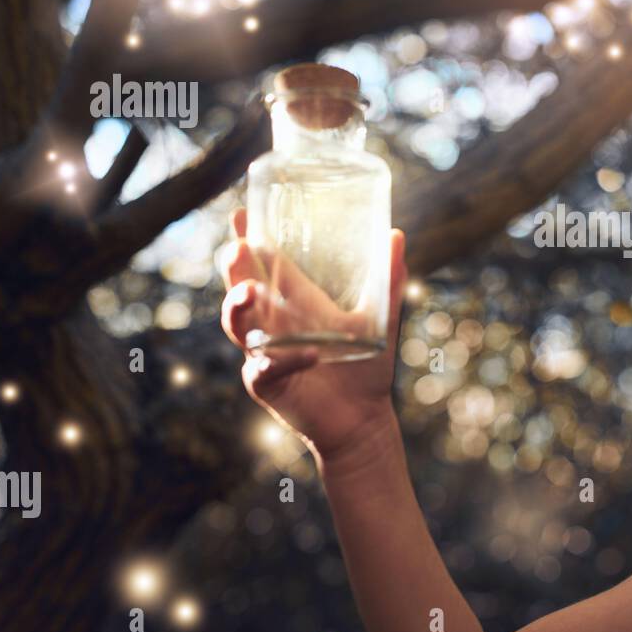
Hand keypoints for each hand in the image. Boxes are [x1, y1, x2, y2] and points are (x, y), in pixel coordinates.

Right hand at [219, 207, 407, 465]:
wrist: (364, 417)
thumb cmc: (366, 365)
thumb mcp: (380, 319)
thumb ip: (388, 280)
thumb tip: (397, 234)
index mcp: (294, 301)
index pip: (263, 263)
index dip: (250, 239)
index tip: (243, 213)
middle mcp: (273, 323)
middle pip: (240, 287)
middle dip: (235, 267)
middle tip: (239, 247)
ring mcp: (265, 352)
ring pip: (238, 326)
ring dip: (239, 308)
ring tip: (251, 292)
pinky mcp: (267, 384)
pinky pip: (266, 369)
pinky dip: (285, 360)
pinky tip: (310, 355)